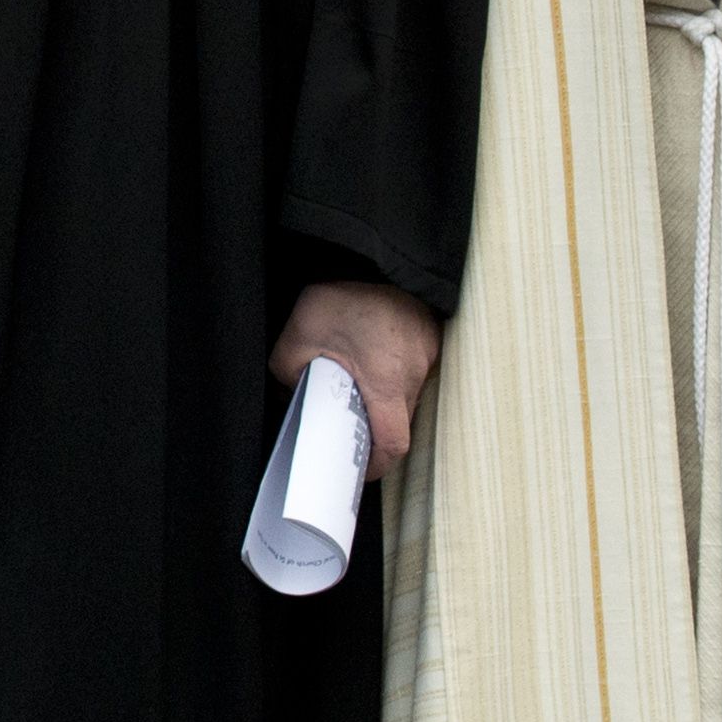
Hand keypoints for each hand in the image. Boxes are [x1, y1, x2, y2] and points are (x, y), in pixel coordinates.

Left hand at [271, 280, 441, 468]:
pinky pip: (413, 371)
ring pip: (407, 396)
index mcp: (384, 382)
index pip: (393, 443)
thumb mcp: (297, 339)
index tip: (361, 467)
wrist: (369, 254)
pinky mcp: (431, 340)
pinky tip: (372, 359)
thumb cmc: (337, 296)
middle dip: (375, 429)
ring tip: (357, 383)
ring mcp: (428, 356)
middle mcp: (413, 374)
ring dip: (384, 398)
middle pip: (401, 422)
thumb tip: (292, 399)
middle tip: (347, 423)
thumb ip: (289, 376)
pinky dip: (394, 374)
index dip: (377, 463)